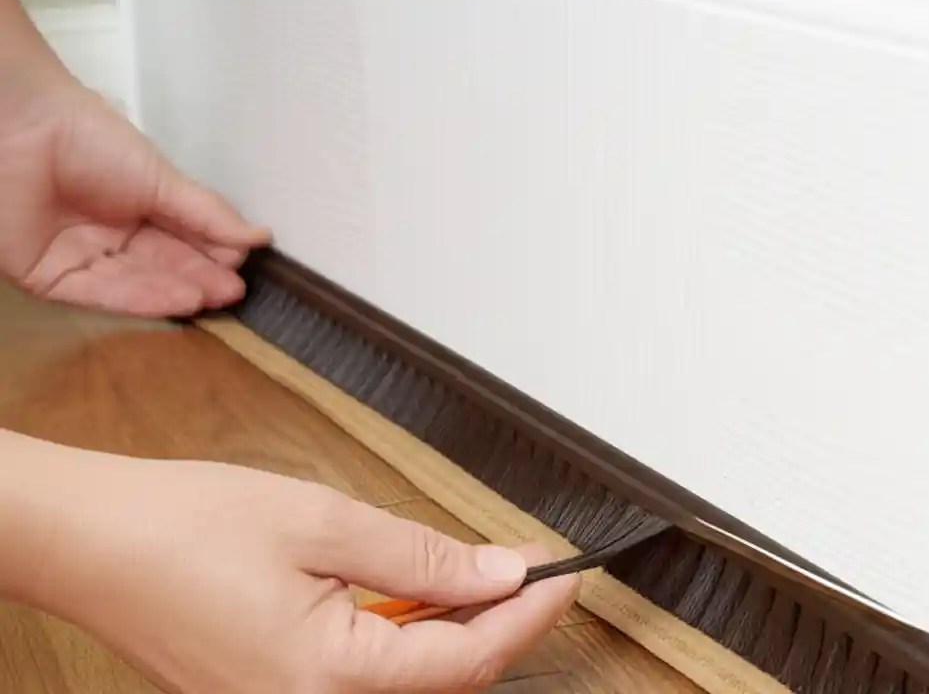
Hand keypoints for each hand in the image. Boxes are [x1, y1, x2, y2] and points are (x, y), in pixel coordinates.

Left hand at [0, 78, 269, 316]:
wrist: (27, 128)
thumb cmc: (90, 140)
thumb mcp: (161, 179)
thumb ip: (207, 214)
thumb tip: (261, 237)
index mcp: (132, 209)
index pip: (177, 241)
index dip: (209, 254)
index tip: (243, 264)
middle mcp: (106, 237)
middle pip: (158, 266)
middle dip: (197, 278)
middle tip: (235, 291)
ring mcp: (76, 258)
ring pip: (133, 284)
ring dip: (174, 292)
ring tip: (213, 297)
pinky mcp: (47, 277)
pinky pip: (98, 294)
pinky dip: (139, 299)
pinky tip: (177, 300)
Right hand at [13, 446, 579, 692]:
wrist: (90, 543)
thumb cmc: (182, 528)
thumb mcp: (322, 522)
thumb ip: (422, 558)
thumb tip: (499, 575)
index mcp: (327, 679)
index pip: (469, 659)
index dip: (531, 615)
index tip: (567, 574)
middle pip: (445, 681)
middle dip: (502, 623)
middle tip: (538, 569)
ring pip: (408, 682)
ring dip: (454, 630)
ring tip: (486, 573)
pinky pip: (365, 678)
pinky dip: (404, 637)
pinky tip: (418, 596)